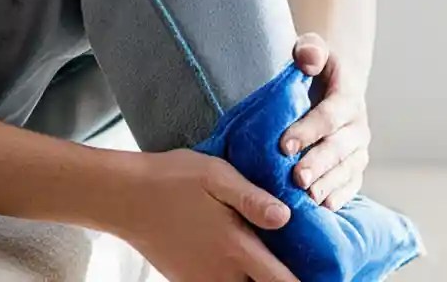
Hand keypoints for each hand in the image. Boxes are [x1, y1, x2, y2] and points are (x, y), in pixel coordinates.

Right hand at [110, 150, 297, 281]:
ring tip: (270, 266)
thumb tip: (287, 217)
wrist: (123, 198)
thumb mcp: (216, 175)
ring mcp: (203, 281)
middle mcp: (221, 273)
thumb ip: (252, 198)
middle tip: (301, 268)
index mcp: (235, 247)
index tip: (323, 276)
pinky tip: (242, 266)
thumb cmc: (171, 179)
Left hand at [281, 33, 371, 211]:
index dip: (309, 130)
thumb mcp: (312, 49)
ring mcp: (357, 149)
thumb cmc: (314, 67)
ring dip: (328, 185)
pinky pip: (351, 185)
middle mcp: (357, 126)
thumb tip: (307, 58)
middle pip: (340, 148)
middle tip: (297, 178)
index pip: (331, 115)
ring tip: (308, 198)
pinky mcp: (353, 167)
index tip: (285, 145)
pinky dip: (339, 197)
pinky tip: (324, 207)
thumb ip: (309, 49)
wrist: (332, 84)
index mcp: (348, 97)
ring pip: (347, 170)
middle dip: (319, 164)